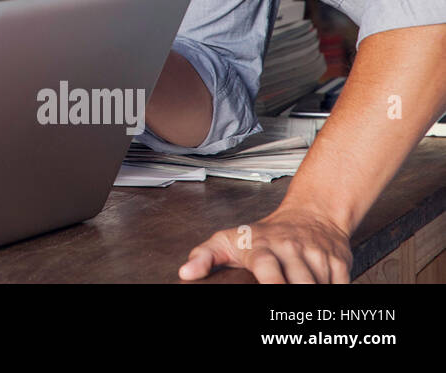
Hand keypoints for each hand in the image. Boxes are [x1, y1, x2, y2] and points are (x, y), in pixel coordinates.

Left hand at [178, 203, 352, 282]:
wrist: (311, 213)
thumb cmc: (265, 233)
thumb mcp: (228, 239)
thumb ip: (205, 256)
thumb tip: (186, 273)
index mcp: (261, 245)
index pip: (267, 266)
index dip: (272, 283)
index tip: (274, 293)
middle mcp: (289, 247)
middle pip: (300, 282)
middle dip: (297, 294)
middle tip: (289, 312)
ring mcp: (315, 254)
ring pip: (320, 285)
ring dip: (313, 294)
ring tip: (301, 294)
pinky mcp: (338, 261)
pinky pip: (339, 285)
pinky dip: (332, 291)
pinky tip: (320, 287)